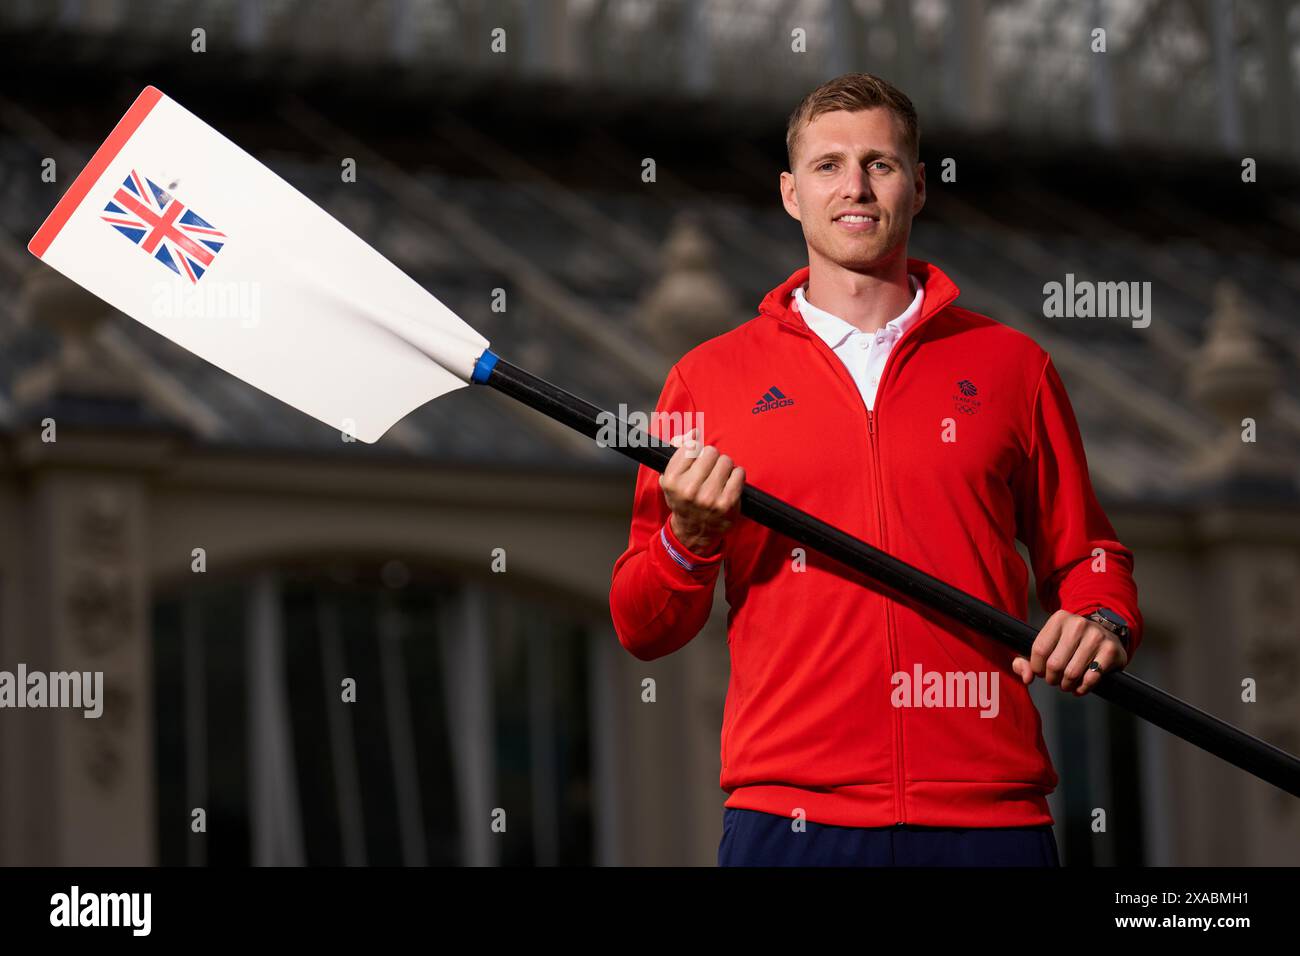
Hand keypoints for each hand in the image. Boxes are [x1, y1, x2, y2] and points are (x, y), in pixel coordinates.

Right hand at [659, 427, 744, 556]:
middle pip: (711, 452)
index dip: (696, 450)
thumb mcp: (671, 476)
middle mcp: (689, 489)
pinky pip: (739, 473)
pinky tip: (729, 484)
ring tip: (719, 478)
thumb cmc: (683, 499)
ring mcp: (709, 497)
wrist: (694, 531)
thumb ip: (678, 449)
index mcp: (672, 480)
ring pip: (726, 461)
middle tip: (709, 470)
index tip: (696, 459)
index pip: (691, 446)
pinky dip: (736, 476)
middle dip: (712, 458)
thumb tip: (694, 432)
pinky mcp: (727, 503)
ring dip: (725, 467)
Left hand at [1012, 609, 1128, 695]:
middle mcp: (1078, 624)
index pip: (1039, 650)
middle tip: (1056, 680)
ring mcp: (1096, 636)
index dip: (1037, 668)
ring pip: (1072, 673)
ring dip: (1067, 685)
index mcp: (1059, 619)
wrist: (1105, 633)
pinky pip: (1091, 678)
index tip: (1042, 671)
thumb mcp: (1047, 644)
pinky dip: (1083, 688)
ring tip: (1067, 683)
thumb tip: (1026, 678)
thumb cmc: (1070, 643)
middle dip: (1052, 679)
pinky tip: (1080, 686)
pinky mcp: (1110, 650)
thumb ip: (1026, 661)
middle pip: (1055, 664)